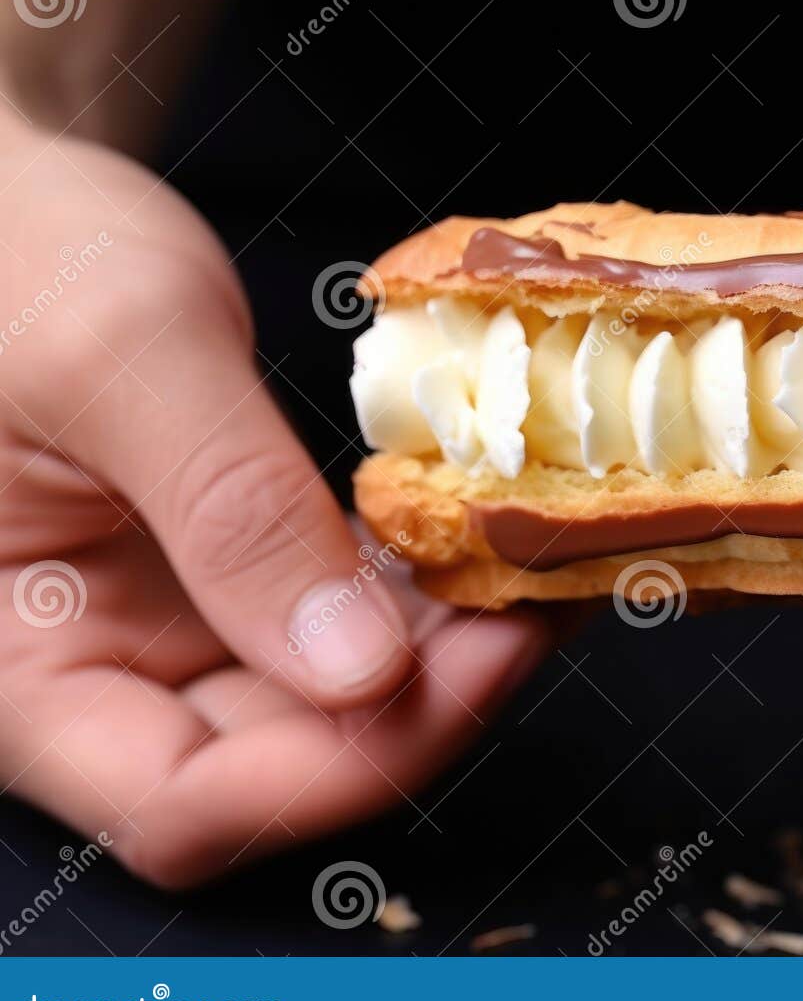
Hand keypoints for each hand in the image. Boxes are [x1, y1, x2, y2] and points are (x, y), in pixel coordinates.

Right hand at [0, 117, 550, 887]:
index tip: (481, 659)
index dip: (347, 764)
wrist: (12, 197)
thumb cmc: (18, 249)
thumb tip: (360, 670)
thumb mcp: (122, 354)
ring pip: (332, 706)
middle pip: (281, 769)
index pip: (187, 803)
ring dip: (451, 651)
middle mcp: (93, 680)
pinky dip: (427, 597)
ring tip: (550, 560)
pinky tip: (501, 538)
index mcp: (15, 671)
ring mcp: (169, 635)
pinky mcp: (231, 585)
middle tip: (545, 596)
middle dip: (430, 702)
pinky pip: (343, 624)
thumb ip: (232, 510)